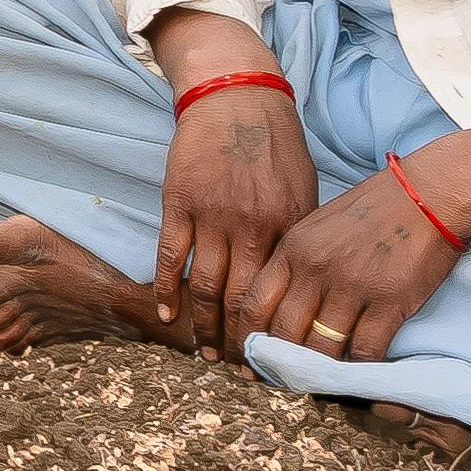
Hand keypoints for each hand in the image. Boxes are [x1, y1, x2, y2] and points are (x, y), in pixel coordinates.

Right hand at [145, 14, 316, 354]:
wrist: (236, 98)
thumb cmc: (275, 145)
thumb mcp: (303, 191)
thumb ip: (297, 237)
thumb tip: (298, 286)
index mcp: (288, 227)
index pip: (282, 294)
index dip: (278, 331)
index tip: (278, 360)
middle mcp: (252, 226)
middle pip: (244, 300)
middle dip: (243, 342)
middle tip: (242, 372)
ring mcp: (212, 216)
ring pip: (206, 286)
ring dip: (205, 327)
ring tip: (208, 355)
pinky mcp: (180, 203)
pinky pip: (172, 257)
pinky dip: (167, 291)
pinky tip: (166, 317)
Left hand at [235, 121, 470, 371]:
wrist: (429, 194)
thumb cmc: (373, 209)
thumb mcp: (318, 226)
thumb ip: (294, 261)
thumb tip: (276, 305)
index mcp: (292, 249)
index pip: (253, 304)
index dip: (245, 339)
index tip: (245, 360)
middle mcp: (316, 269)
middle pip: (281, 332)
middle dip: (274, 364)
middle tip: (276, 383)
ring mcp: (353, 287)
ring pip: (321, 347)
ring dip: (318, 371)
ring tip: (315, 384)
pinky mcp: (390, 302)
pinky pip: (366, 350)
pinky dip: (360, 368)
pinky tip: (357, 372)